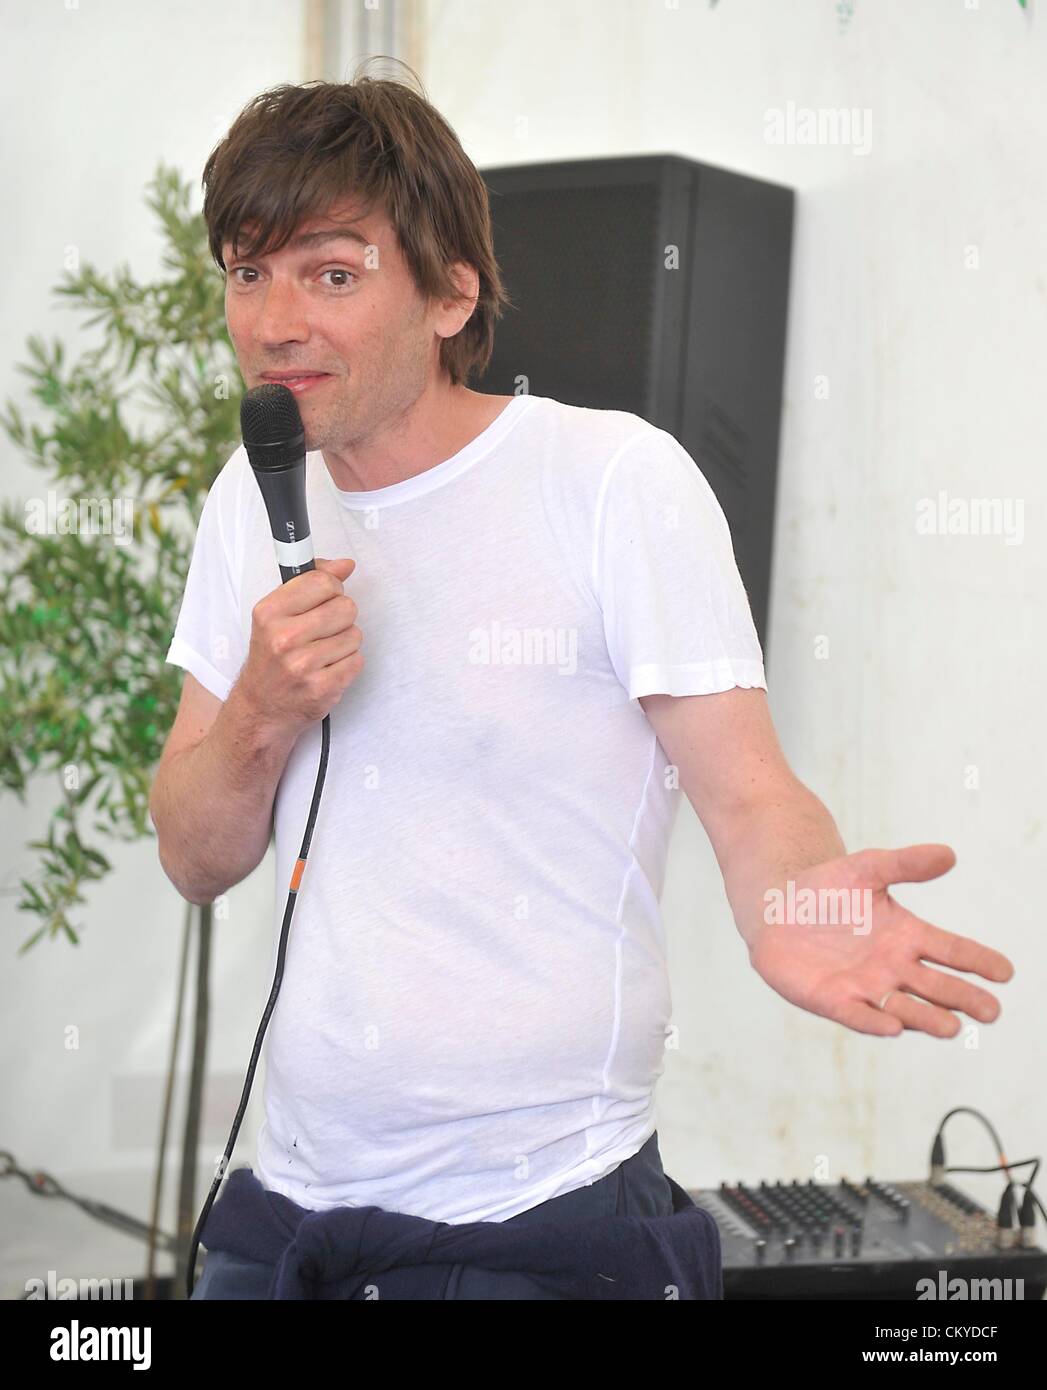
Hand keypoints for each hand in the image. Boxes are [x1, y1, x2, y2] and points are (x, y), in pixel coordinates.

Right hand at [240, 557, 363, 735]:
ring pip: (355, 634)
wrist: (261, 707)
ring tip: (323, 652)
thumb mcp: (277, 614)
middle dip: (341, 616)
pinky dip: (348, 663)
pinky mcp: (322, 688)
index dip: (331, 588)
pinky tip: (327, 669)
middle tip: (323, 630)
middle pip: (345, 607)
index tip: (324, 599)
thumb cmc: (272, 656)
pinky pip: (357, 660)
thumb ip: (311, 582)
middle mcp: (283, 638)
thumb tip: (346, 564)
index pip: (323, 582)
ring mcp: (303, 666)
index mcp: (269, 613)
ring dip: (345, 642)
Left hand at [748, 844, 1013, 1036]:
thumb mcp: (868, 868)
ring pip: (903, 1008)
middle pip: (936, 987)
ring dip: (927, 1018)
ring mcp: (864, 986)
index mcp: (907, 936)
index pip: (952, 951)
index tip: (1005, 972)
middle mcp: (892, 967)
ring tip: (952, 1027)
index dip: (978, 961)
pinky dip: (874, 1021)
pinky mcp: (832, 999)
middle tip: (991, 1012)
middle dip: (964, 999)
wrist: (778, 905)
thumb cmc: (829, 887)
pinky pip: (857, 1014)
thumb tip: (949, 854)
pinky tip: (892, 1027)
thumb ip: (905, 864)